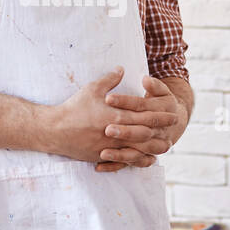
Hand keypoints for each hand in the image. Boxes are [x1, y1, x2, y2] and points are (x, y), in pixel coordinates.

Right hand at [46, 67, 178, 170]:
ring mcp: (111, 147)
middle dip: (163, 130)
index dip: (162, 115)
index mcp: (117, 116)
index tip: (173, 113)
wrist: (55, 130)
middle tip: (174, 128)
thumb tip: (122, 69)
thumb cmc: (74, 108)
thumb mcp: (92, 89)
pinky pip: (125, 161)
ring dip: (154, 148)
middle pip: (147, 134)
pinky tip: (146, 159)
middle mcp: (117, 134)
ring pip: (139, 150)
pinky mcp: (103, 156)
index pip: (146, 116)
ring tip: (166, 145)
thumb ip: (110, 79)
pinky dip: (138, 160)